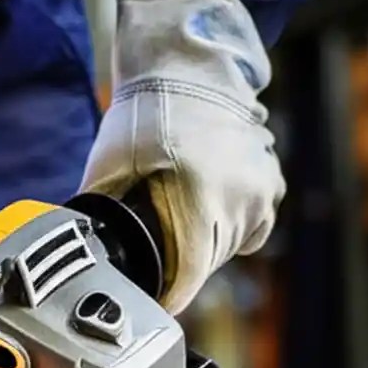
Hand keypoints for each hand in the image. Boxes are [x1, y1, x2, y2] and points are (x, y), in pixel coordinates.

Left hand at [81, 0, 284, 314]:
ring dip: (204, 238)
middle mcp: (237, 201)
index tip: (152, 300)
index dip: (166, 296)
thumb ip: (108, 223)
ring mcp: (261, 192)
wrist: (189, 67)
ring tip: (180, 203)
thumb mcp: (109, 172)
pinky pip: (251, 223)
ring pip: (229, 246)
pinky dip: (229, 218)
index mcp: (196, 202)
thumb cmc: (144, 118)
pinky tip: (208, 191)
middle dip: (178, 261)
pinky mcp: (273, 183)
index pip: (187, 279)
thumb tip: (94, 265)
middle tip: (154, 237)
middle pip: (206, 264)